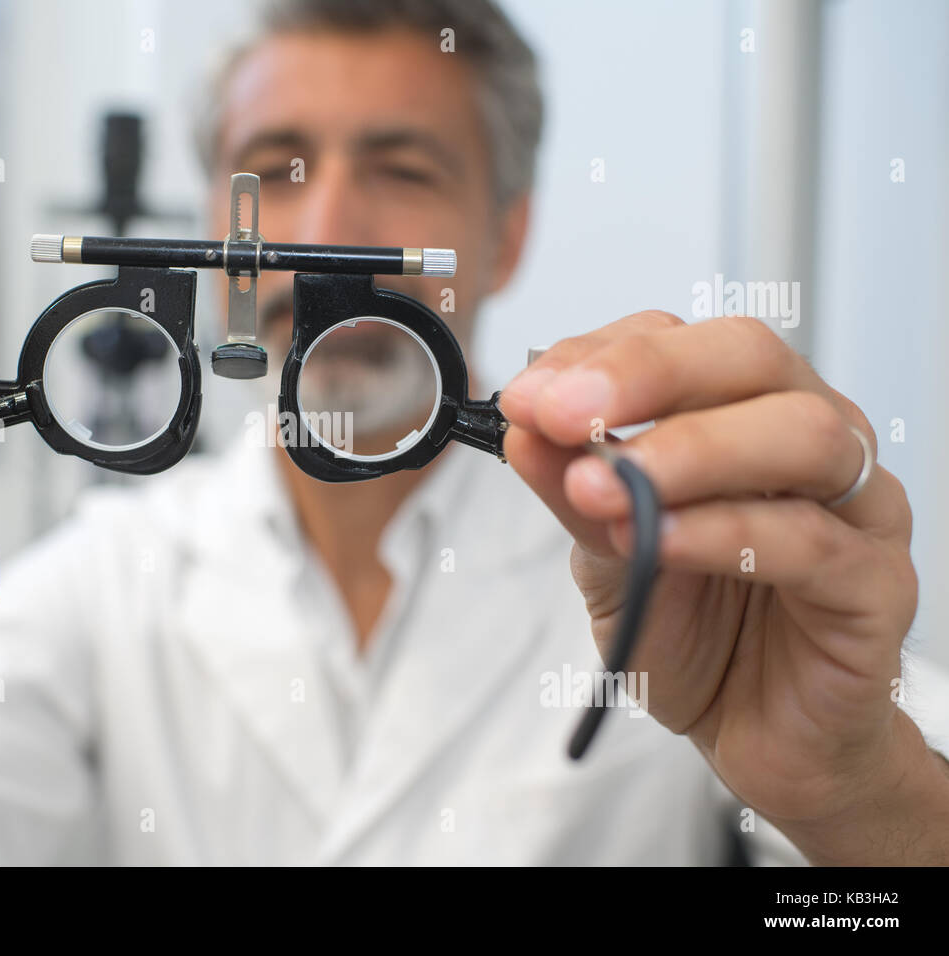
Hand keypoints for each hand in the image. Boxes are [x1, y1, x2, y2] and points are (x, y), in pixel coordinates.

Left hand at [500, 310, 948, 863]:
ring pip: (798, 434)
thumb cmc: (696, 631)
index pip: (684, 341)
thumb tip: (525, 427)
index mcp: (747, 414)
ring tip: (602, 487)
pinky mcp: (878, 588)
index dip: (604, 357)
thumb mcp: (607, 554)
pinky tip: (656, 541)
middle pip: (751, 358)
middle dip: (646, 375)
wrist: (757, 736)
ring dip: (687, 450)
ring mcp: (858, 509)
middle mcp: (811, 442)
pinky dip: (721, 532)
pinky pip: (810, 541)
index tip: (529, 395)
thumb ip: (575, 489)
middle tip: (562, 414)